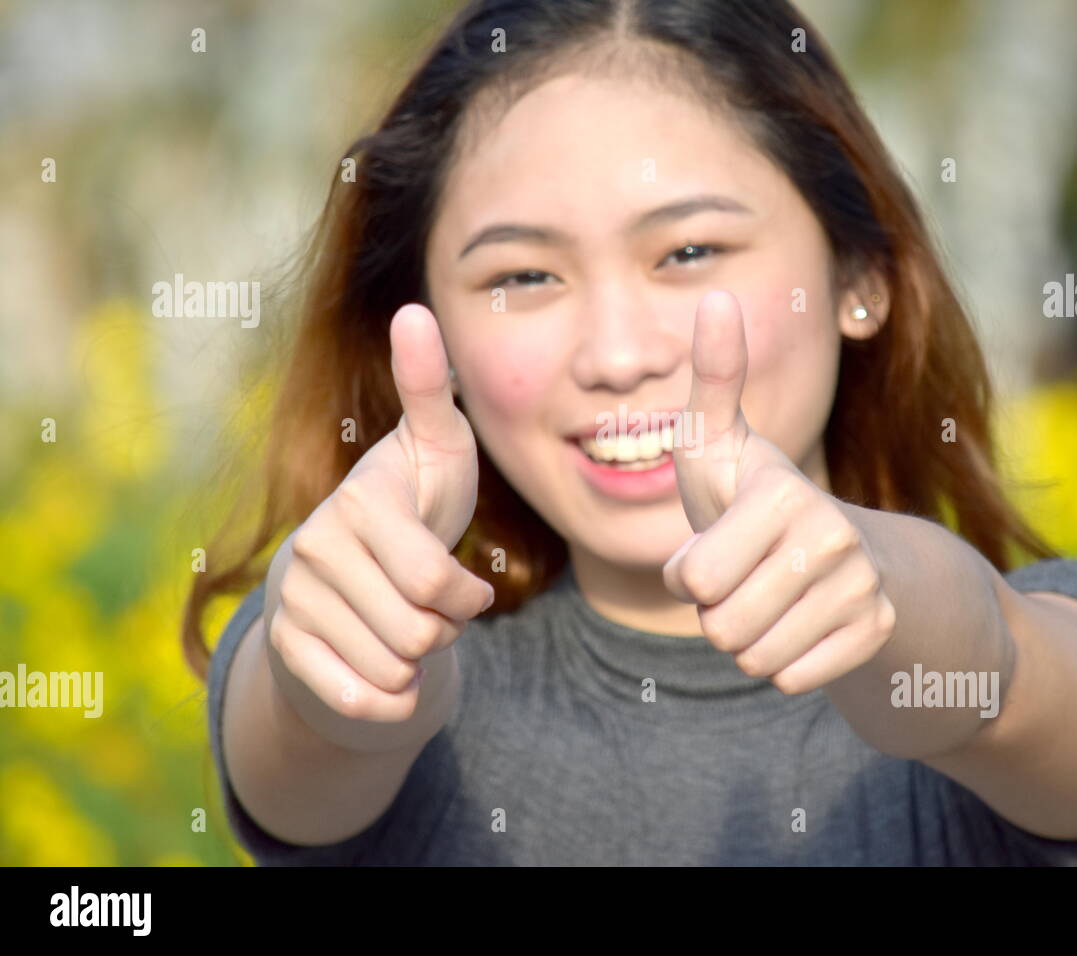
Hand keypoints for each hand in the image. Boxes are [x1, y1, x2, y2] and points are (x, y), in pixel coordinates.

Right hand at [265, 303, 493, 724]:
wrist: (350, 567)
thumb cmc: (412, 501)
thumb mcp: (435, 444)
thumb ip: (430, 386)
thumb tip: (415, 309)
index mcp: (358, 508)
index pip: (436, 584)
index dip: (467, 598)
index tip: (467, 587)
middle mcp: (313, 553)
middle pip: (418, 635)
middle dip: (443, 630)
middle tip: (431, 606)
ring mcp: (293, 604)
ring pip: (393, 671)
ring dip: (417, 661)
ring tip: (405, 623)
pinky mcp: (286, 650)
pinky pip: (357, 702)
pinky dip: (389, 699)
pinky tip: (390, 671)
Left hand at [663, 290, 895, 694]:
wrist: (847, 555)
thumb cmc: (758, 499)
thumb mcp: (723, 443)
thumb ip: (713, 380)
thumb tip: (717, 296)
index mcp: (783, 494)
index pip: (693, 580)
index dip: (690, 575)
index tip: (717, 547)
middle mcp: (833, 537)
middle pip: (721, 627)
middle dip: (719, 612)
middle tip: (747, 577)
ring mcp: (863, 588)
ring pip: (756, 660)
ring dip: (750, 640)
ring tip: (773, 598)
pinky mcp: (878, 632)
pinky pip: (793, 680)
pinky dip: (786, 664)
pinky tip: (803, 625)